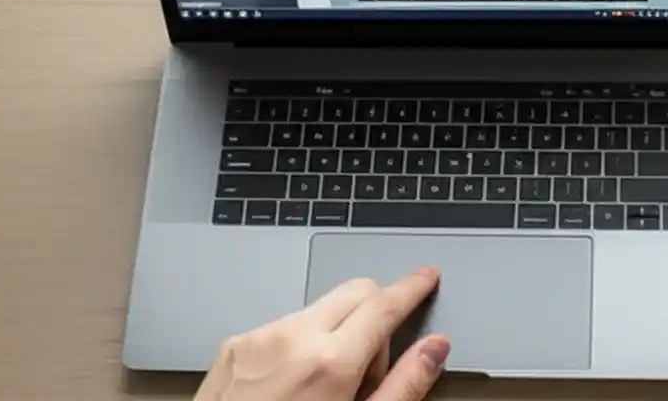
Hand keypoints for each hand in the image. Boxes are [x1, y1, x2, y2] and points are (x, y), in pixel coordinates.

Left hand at [195, 267, 448, 400]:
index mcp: (329, 363)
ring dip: (336, 332)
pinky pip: (283, 326)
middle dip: (376, 314)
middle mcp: (292, 339)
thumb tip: (435, 349)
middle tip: (373, 368)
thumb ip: (404, 386)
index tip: (426, 279)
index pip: (385, 305)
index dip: (413, 289)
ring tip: (326, 389)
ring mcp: (257, 338)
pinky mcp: (233, 346)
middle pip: (355, 291)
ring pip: (319, 308)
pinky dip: (300, 344)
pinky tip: (292, 386)